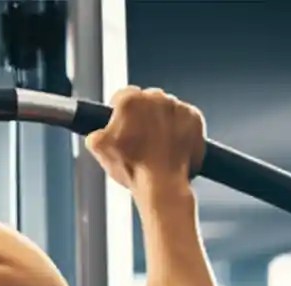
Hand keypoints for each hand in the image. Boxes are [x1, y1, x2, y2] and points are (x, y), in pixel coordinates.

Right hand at [85, 87, 205, 190]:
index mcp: (131, 100)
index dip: (119, 111)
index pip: (121, 96)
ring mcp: (178, 106)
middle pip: (146, 99)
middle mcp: (157, 97)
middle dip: (142, 114)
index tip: (121, 125)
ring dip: (161, 120)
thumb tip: (97, 133)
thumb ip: (95, 134)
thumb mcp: (100, 151)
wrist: (164, 184)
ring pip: (166, 107)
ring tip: (156, 144)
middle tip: (139, 137)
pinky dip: (179, 127)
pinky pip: (184, 117)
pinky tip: (171, 144)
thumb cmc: (132, 168)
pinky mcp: (195, 117)